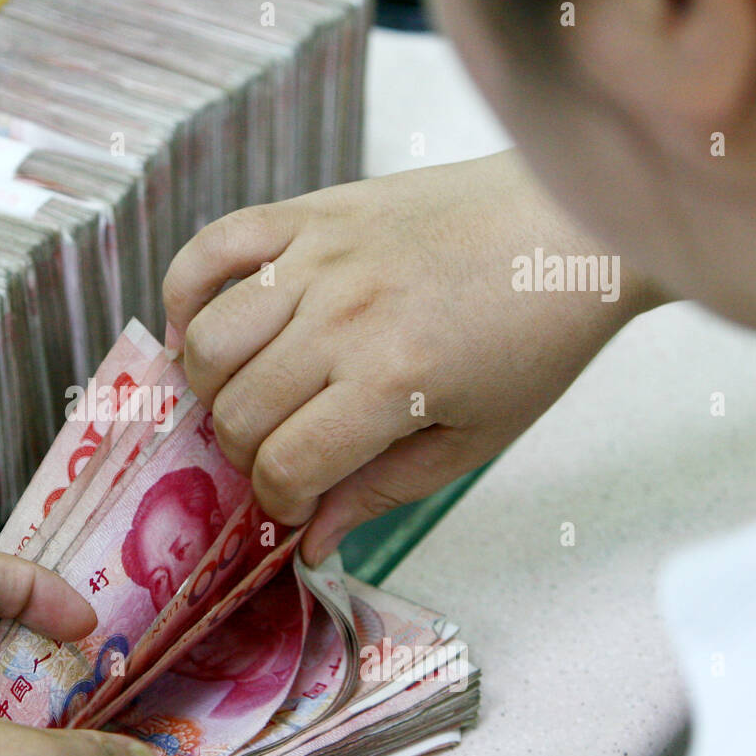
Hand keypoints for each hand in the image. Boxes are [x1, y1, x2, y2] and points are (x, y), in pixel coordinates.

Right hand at [164, 151, 664, 564]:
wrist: (572, 226)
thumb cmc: (533, 340)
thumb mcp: (474, 439)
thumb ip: (382, 492)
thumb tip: (311, 543)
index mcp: (392, 380)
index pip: (285, 465)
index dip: (280, 501)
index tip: (296, 502)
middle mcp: (343, 316)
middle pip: (238, 410)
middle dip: (246, 453)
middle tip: (279, 452)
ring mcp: (319, 257)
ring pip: (209, 340)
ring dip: (212, 388)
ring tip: (243, 396)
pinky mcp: (310, 212)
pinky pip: (210, 250)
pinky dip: (183, 294)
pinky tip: (195, 329)